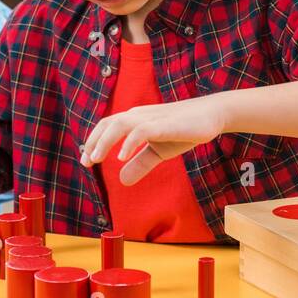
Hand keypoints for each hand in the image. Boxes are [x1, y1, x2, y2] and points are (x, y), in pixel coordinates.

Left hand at [81, 96, 229, 185]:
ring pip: (121, 124)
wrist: (211, 116)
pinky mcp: (165, 124)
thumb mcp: (158, 151)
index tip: (86, 161)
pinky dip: (129, 142)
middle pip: (108, 123)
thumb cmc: (182, 130)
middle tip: (87, 162)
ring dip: (105, 140)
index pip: (107, 126)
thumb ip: (140, 164)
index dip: (94, 141)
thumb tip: (122, 181)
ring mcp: (152, 118)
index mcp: (135, 120)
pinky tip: (121, 157)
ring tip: (96, 158)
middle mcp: (139, 115)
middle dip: (94, 142)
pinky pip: (142, 130)